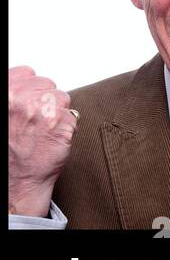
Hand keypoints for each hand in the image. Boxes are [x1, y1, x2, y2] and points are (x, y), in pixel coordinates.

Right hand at [9, 66, 77, 210]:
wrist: (14, 186)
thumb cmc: (8, 156)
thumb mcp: (4, 115)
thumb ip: (14, 97)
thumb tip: (25, 84)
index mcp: (7, 95)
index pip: (26, 73)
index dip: (28, 88)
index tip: (28, 100)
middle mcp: (24, 99)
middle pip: (46, 84)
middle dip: (43, 100)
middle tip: (33, 122)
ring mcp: (45, 109)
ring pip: (61, 97)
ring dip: (56, 112)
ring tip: (40, 132)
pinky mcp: (64, 121)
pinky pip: (71, 114)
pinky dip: (65, 126)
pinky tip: (50, 139)